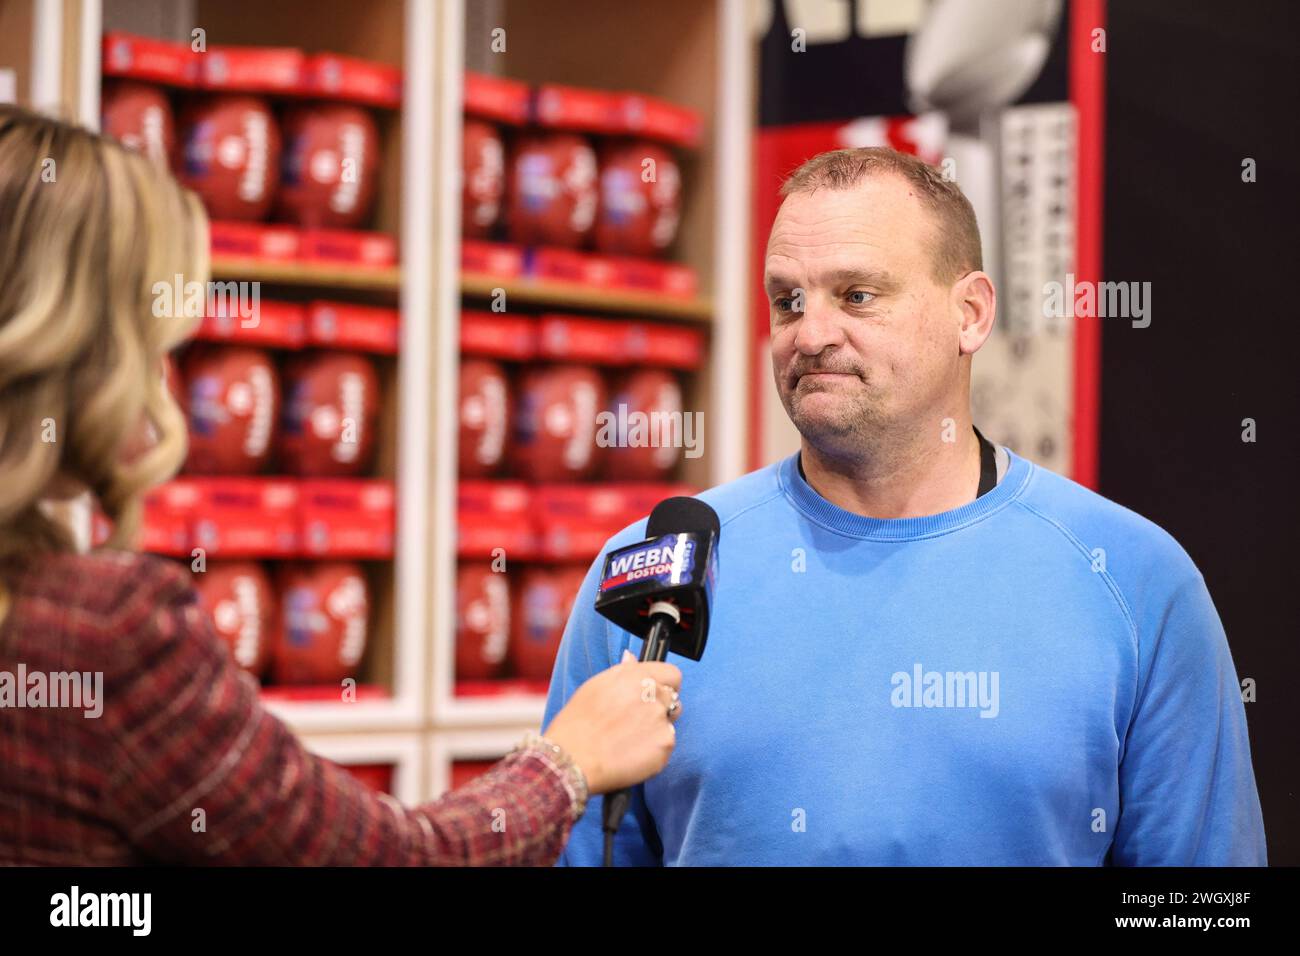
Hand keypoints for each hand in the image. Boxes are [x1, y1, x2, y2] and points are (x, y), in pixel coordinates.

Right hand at [543, 650, 682, 793]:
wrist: (572, 759)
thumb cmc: (577, 724)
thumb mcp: (594, 687)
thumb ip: (622, 672)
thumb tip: (632, 657)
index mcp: (635, 676)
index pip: (671, 673)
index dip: (665, 685)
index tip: (656, 694)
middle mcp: (652, 694)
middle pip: (673, 699)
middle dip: (661, 709)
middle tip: (636, 722)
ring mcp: (661, 720)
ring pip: (669, 724)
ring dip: (657, 730)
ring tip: (629, 740)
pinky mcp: (665, 745)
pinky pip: (666, 746)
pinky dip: (653, 752)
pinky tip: (631, 755)